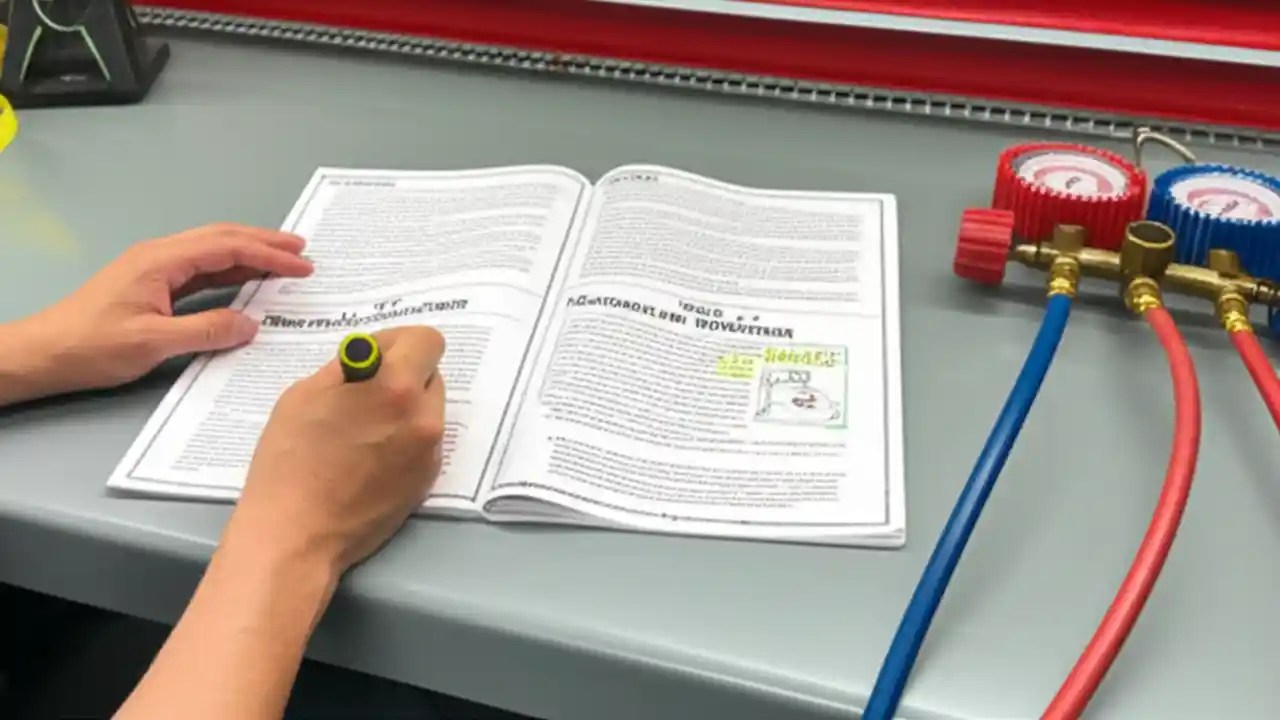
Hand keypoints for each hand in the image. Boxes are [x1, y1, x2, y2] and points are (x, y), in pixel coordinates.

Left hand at [0, 223, 312, 403]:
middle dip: (265, 243)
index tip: (302, 265)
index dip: (268, 254)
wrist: (44, 353)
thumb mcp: (153, 343)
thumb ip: (205, 330)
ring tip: (284, 261)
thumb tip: (251, 323)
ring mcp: (154, 270)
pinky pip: (200, 271)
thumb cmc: (92, 346)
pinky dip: (230, 271)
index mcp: (161, 261)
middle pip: (221, 238)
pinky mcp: (152, 286)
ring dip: (249, 254)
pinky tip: (246, 281)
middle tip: (303, 251)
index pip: (226, 247)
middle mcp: (159, 256)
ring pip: (211, 252)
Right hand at [224, 326, 447, 575]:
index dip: (398, 342)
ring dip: (403, 409)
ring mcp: (431, 454)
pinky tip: (368, 458)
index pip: (428, 341)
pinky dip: (403, 439)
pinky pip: (423, 442)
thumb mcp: (306, 394)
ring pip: (427, 410)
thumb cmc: (290, 460)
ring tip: (362, 431)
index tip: (371, 358)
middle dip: (401, 376)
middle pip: (430, 375)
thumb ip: (348, 369)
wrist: (296, 535)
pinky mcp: (427, 481)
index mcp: (398, 389)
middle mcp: (426, 419)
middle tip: (362, 396)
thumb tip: (368, 359)